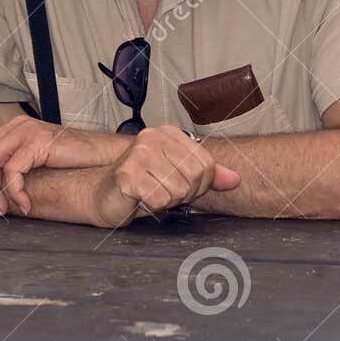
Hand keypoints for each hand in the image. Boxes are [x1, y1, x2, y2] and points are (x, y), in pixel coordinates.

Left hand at [0, 117, 127, 215]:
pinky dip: (15, 192)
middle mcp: (14, 127)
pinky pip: (13, 170)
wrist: (99, 156)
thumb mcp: (33, 164)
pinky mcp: (38, 141)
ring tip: (1, 211)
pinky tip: (25, 206)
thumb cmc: (68, 163)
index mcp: (10, 130)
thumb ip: (11, 168)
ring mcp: (25, 131)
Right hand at [90, 125, 240, 227]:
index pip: (206, 165)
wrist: (104, 196)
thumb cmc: (142, 186)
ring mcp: (139, 153)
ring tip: (150, 193)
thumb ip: (208, 176)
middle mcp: (153, 137)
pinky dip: (152, 207)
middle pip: (194, 177)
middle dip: (182, 194)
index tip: (179, 186)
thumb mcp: (178, 176)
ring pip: (178, 190)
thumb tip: (235, 179)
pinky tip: (140, 198)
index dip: (198, 185)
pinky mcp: (128, 174)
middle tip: (162, 191)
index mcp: (169, 133)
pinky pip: (159, 200)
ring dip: (166, 200)